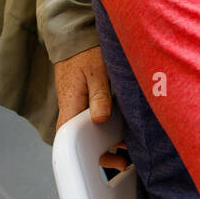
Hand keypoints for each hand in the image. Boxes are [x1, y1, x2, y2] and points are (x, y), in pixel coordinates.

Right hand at [54, 47, 127, 169]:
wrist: (76, 37)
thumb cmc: (85, 53)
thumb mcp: (97, 72)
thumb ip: (99, 96)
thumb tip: (99, 119)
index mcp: (70, 107)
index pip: (71, 142)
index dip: (90, 156)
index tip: (111, 161)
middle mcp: (71, 111)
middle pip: (83, 143)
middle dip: (103, 153)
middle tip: (125, 160)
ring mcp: (78, 107)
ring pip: (90, 132)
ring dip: (108, 141)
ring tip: (129, 148)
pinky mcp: (85, 102)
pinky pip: (95, 121)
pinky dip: (109, 128)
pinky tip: (125, 131)